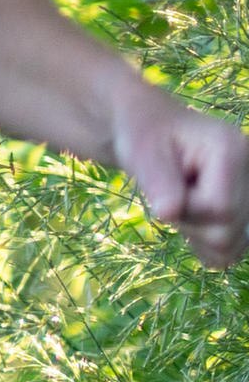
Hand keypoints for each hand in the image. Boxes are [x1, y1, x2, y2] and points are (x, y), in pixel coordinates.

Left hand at [112, 81, 248, 269]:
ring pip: (232, 245)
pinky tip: (192, 219)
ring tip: (182, 204)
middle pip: (228, 230)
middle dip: (189, 222)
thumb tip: (169, 213)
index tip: (165, 191)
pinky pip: (232, 248)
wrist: (152, 133)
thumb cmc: (144, 138)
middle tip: (171, 197)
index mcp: (233, 151)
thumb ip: (157, 182)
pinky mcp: (244, 208)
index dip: (187, 211)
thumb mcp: (142, 153)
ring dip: (197, 234)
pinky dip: (206, 243)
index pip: (221, 207)